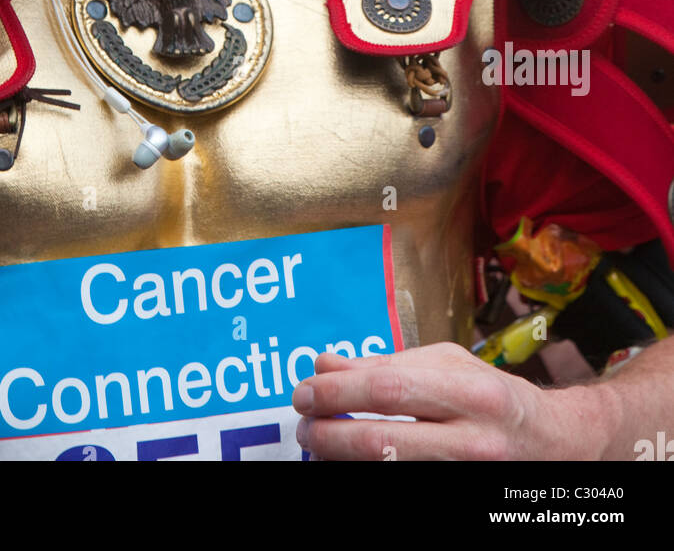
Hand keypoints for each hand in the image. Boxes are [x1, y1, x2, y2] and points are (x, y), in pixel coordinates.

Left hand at [292, 344, 611, 460]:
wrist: (555, 445)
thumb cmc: (495, 396)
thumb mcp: (450, 364)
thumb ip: (388, 363)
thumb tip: (325, 363)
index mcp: (470, 392)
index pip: (388, 390)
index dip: (337, 391)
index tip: (306, 389)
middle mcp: (473, 439)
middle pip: (381, 441)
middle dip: (329, 431)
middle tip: (302, 420)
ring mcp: (467, 475)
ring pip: (386, 471)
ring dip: (340, 457)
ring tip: (317, 441)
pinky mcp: (460, 496)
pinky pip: (402, 484)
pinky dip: (367, 472)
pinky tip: (349, 460)